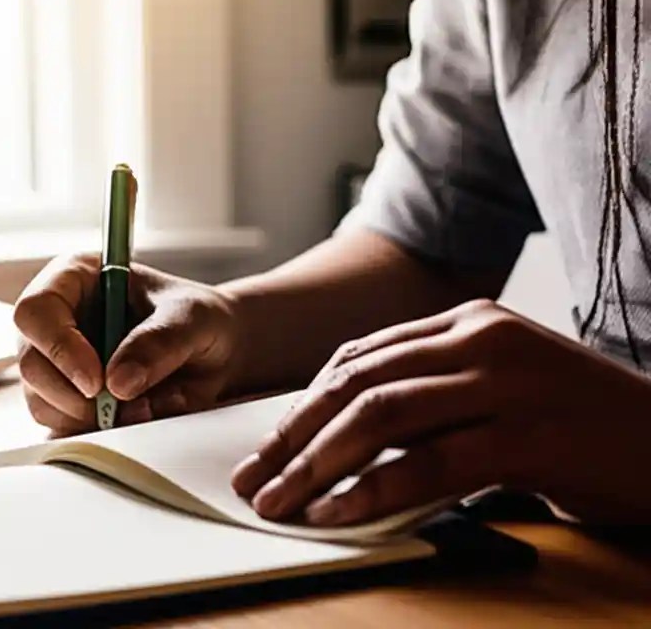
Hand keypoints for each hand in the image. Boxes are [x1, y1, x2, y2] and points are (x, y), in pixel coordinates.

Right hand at [13, 253, 238, 435]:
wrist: (215, 350)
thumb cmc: (198, 318)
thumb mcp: (191, 318)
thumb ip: (158, 342)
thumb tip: (117, 382)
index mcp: (74, 278)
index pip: (36, 310)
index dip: (59, 347)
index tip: (97, 382)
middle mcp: (56, 319)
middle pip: (31, 362)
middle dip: (73, 395)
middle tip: (120, 405)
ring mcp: (56, 361)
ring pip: (42, 401)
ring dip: (89, 417)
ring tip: (143, 406)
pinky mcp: (67, 398)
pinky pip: (62, 425)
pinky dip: (96, 431)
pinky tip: (134, 415)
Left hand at [230, 299, 650, 526]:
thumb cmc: (579, 427)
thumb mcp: (497, 393)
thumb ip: (430, 400)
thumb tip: (342, 439)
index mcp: (468, 321)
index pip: (360, 356)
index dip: (304, 404)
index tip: (267, 446)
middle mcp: (481, 338)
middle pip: (357, 382)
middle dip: (293, 434)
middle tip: (253, 478)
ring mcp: (507, 381)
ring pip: (382, 415)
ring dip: (318, 463)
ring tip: (279, 501)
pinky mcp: (531, 434)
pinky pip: (432, 463)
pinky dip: (376, 490)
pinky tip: (339, 514)